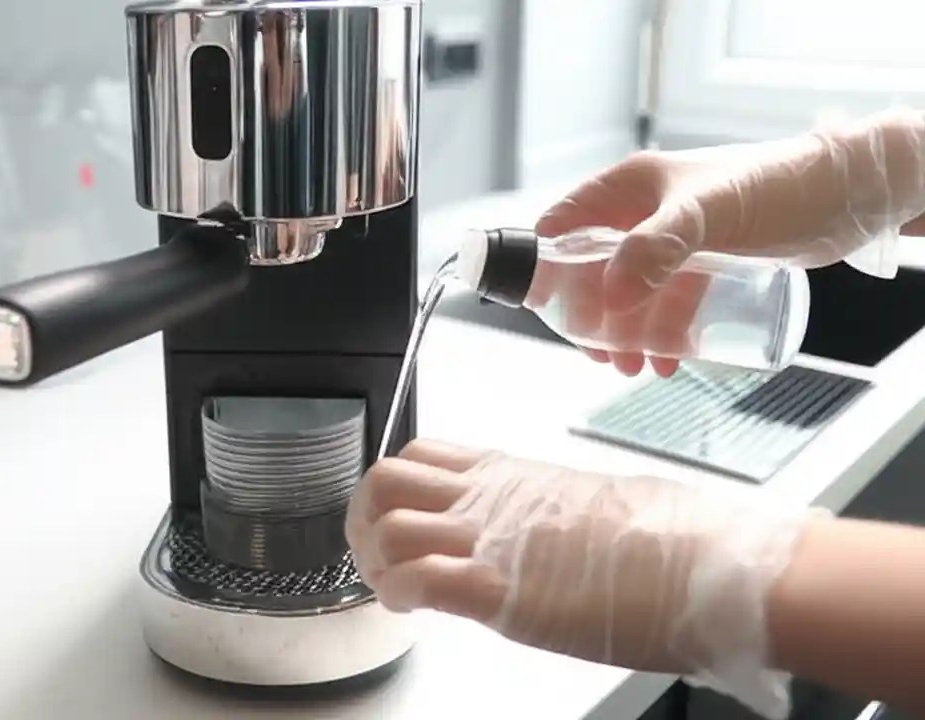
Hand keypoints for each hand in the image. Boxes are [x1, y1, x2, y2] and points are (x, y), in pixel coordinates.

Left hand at [347, 439, 817, 718]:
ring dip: (374, 560)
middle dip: (364, 519)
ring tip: (392, 589)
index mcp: (513, 474)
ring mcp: (491, 539)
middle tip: (376, 557)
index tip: (395, 522)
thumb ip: (550, 511)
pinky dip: (398, 595)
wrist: (713, 565)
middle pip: (386, 480)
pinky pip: (417, 579)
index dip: (394, 488)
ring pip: (386, 524)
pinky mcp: (499, 588)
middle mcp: (491, 498)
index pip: (423, 456)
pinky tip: (412, 610)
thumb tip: (546, 527)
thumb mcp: (597, 503)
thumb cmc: (675, 538)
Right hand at [536, 110, 924, 375]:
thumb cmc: (778, 186)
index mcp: (629, 187)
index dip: (547, 267)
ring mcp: (674, 239)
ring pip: (631, 293)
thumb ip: (656, 249)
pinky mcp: (704, 262)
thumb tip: (609, 298)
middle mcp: (644, 211)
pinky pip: (668, 303)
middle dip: (591, 315)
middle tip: (600, 353)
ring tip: (633, 366)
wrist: (849, 195)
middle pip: (593, 269)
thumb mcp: (709, 214)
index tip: (548, 311)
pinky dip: (662, 332)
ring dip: (626, 333)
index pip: (564, 224)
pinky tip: (670, 359)